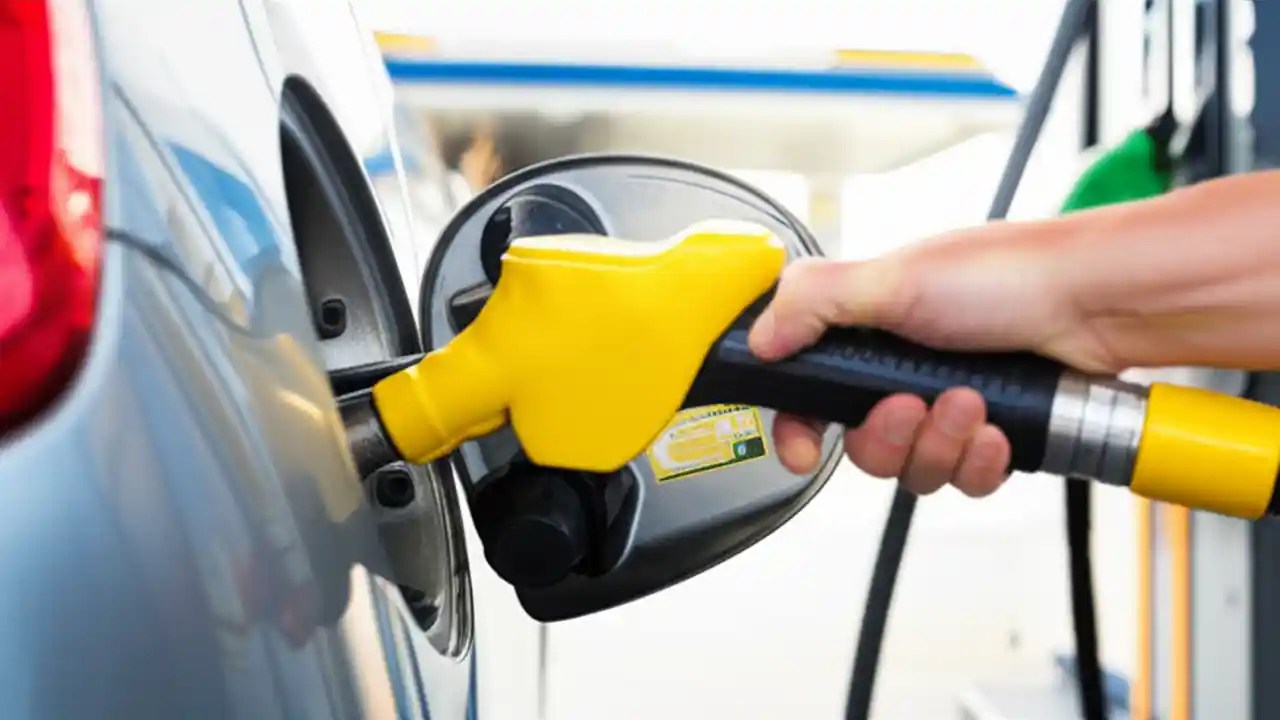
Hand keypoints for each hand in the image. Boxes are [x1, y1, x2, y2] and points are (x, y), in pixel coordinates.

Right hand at [747, 226, 1099, 496]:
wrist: (1098, 304)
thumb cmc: (1009, 274)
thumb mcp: (895, 277)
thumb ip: (814, 302)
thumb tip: (759, 337)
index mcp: (867, 331)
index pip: (807, 394)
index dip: (799, 429)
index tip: (805, 448)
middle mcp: (901, 372)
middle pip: (861, 447)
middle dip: (888, 436)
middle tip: (914, 404)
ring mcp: (945, 407)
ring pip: (912, 469)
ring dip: (940, 445)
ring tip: (972, 404)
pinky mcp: (987, 434)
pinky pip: (963, 478)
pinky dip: (979, 460)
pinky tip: (997, 431)